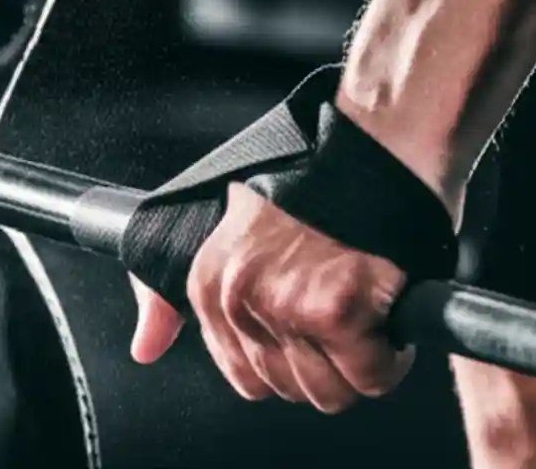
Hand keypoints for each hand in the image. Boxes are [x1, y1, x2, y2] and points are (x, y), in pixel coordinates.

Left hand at [132, 183, 413, 411]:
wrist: (376, 142)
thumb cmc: (315, 181)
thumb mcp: (224, 230)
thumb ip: (169, 294)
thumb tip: (144, 348)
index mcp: (209, 281)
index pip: (242, 374)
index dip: (291, 358)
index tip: (314, 327)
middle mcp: (238, 297)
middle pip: (288, 389)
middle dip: (327, 361)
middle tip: (347, 311)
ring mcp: (286, 304)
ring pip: (330, 392)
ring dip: (359, 363)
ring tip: (366, 308)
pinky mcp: (337, 308)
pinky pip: (372, 376)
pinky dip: (391, 355)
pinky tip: (386, 310)